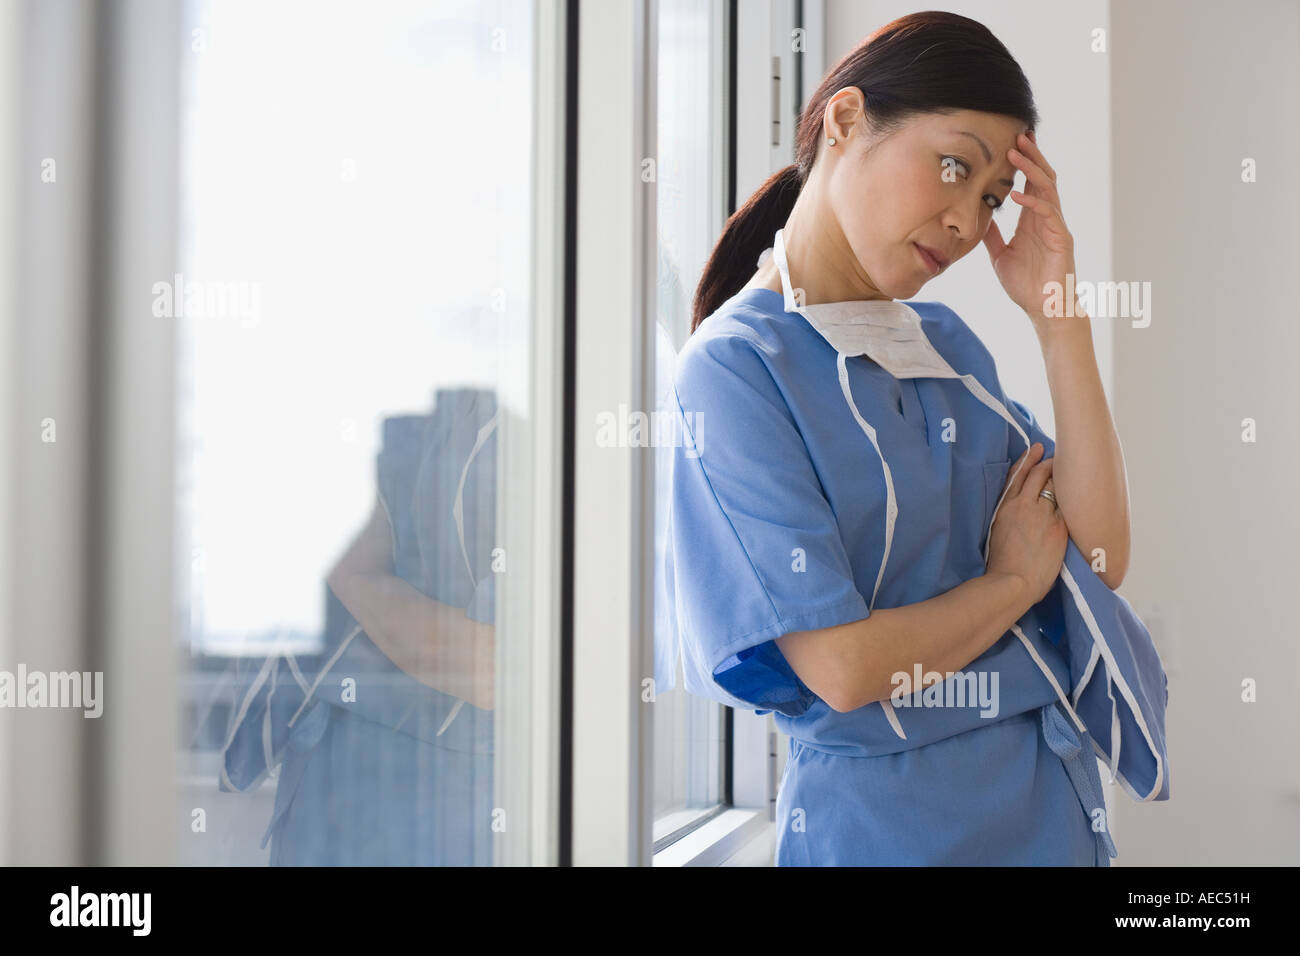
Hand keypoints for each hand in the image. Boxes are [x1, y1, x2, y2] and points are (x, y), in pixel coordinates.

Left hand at [981, 131, 1075, 324]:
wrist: (1043, 308)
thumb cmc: (1025, 284)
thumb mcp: (1000, 256)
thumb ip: (992, 236)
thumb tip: (980, 219)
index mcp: (1033, 220)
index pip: (1030, 184)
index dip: (1023, 164)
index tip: (1010, 145)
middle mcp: (1046, 218)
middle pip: (1042, 178)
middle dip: (1031, 156)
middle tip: (1018, 136)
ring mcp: (1056, 226)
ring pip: (1047, 188)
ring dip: (1032, 169)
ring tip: (1016, 153)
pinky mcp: (1062, 238)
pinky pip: (1048, 213)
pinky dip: (1033, 202)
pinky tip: (1016, 194)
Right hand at [985, 443, 1067, 604]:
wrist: (1012, 582)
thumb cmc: (1002, 566)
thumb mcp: (997, 533)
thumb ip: (1009, 517)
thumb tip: (1020, 514)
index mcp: (1005, 508)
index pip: (1017, 476)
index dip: (1027, 460)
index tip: (1036, 450)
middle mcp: (1024, 506)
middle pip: (1038, 475)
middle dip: (1048, 463)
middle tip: (1057, 457)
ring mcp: (1043, 515)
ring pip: (1056, 487)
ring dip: (1063, 478)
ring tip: (1072, 473)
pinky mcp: (1059, 527)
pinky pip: (1069, 506)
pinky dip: (1074, 497)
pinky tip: (1083, 494)